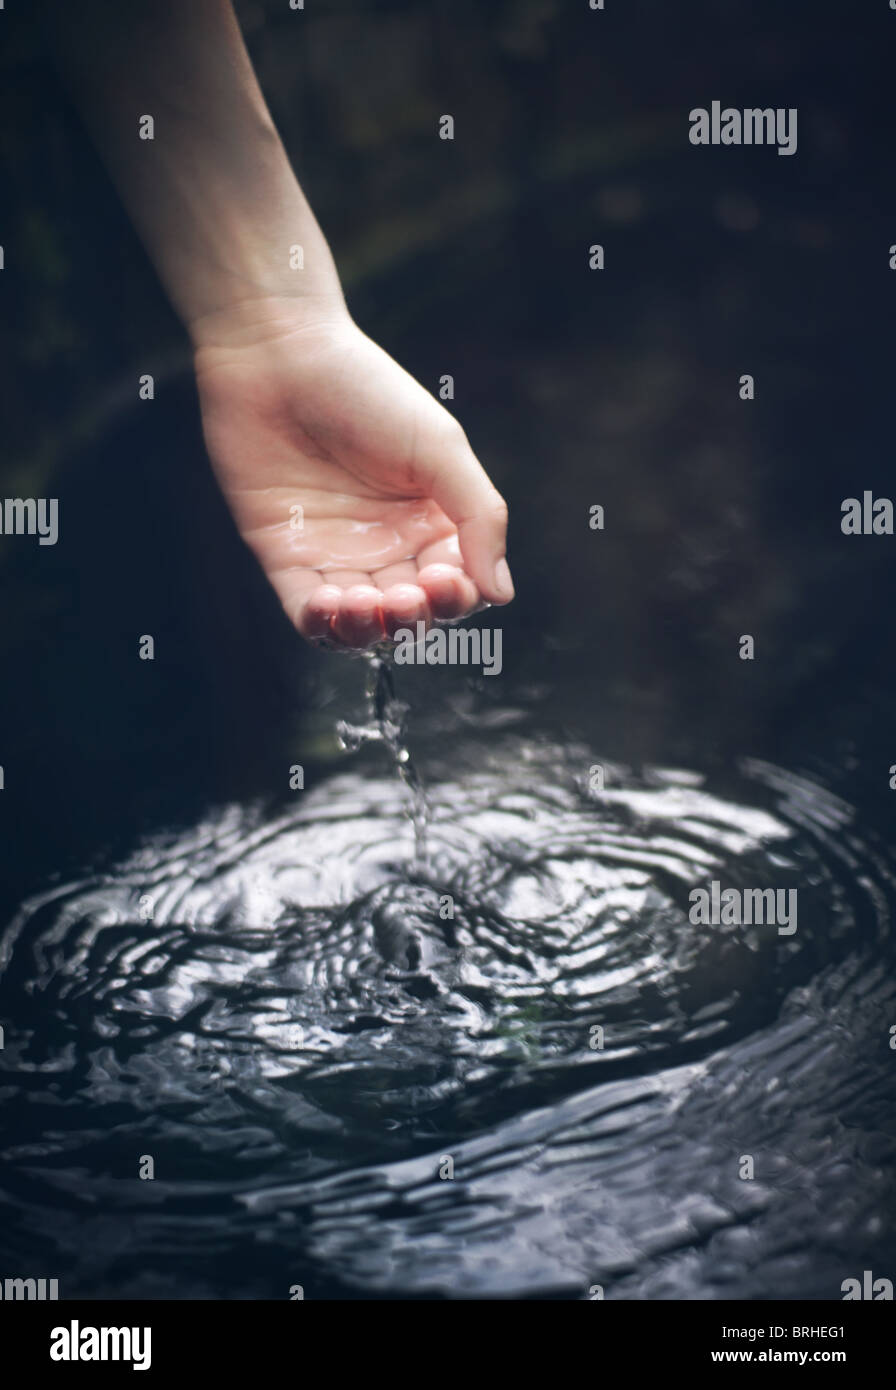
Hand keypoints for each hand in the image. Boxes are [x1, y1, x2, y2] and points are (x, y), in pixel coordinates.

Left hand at [192, 299, 512, 648]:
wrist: (277, 354)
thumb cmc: (365, 389)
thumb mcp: (440, 447)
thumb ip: (479, 517)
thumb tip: (502, 593)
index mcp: (434, 520)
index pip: (458, 585)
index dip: (456, 597)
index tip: (445, 578)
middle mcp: (388, 544)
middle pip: (410, 614)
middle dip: (412, 619)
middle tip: (404, 594)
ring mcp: (336, 554)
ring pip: (359, 625)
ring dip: (367, 632)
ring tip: (365, 606)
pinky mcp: (285, 555)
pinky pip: (306, 612)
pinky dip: (321, 624)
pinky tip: (329, 606)